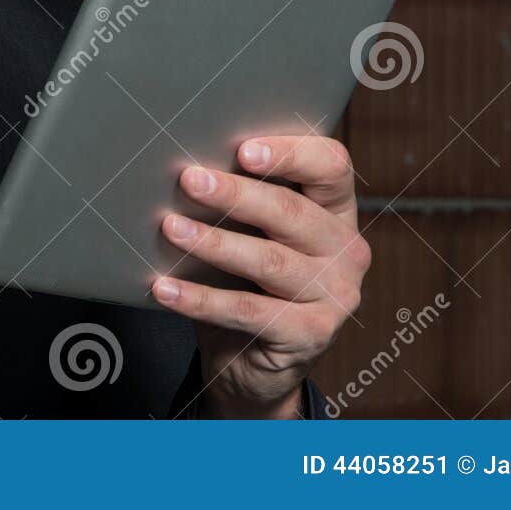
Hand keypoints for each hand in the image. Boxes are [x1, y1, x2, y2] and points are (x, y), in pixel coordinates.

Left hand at [150, 135, 368, 417]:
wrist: (254, 360)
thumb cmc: (248, 279)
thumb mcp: (252, 233)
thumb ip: (240, 201)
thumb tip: (186, 169)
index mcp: (336, 209)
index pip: (330, 166)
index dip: (290, 153)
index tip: (243, 150)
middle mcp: (346, 249)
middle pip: (291, 212)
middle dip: (235, 194)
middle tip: (189, 180)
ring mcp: (335, 295)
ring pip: (268, 261)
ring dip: (214, 243)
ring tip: (170, 227)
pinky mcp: (312, 334)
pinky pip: (247, 311)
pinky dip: (200, 299)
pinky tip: (165, 288)